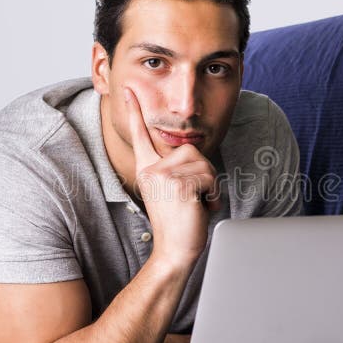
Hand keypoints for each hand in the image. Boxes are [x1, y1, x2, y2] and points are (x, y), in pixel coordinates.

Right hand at [125, 87, 219, 265]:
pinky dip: (213, 195)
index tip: (129, 89)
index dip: (134, 111)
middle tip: (195, 199)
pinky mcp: (178, 184)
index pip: (140, 136)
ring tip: (197, 205)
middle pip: (191, 150)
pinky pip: (210, 177)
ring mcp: (163, 176)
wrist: (174, 253)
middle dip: (204, 173)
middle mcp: (152, 170)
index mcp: (147, 170)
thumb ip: (177, 170)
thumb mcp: (173, 191)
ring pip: (204, 163)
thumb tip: (193, 153)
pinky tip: (201, 209)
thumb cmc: (179, 224)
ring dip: (210, 186)